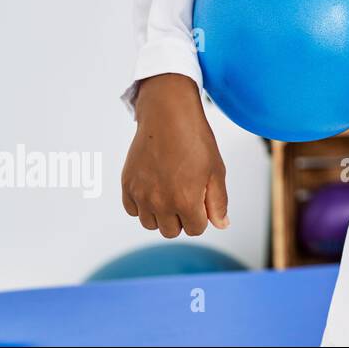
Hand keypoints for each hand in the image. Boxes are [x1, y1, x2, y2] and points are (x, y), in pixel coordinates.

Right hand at [121, 73, 229, 236]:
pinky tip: (155, 187)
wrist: (168, 116)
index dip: (202, 216)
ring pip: (150, 224)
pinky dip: (143, 205)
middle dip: (182, 218)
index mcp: (185, 201)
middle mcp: (159, 202)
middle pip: (171, 231)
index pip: (195, 229)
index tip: (202, 199)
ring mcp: (140, 194)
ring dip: (162, 214)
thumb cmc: (196, 141)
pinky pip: (133, 210)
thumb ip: (218, 202)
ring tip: (171, 190)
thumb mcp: (216, 171)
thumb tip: (221, 225)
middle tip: (187, 194)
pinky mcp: (127, 185)